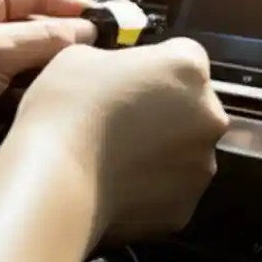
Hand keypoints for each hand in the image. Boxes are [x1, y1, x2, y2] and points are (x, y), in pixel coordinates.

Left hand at [0, 0, 95, 134]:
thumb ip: (50, 37)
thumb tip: (91, 30)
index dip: (73, 4)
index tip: (108, 23)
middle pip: (36, 25)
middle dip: (65, 43)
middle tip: (102, 59)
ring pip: (29, 60)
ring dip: (48, 72)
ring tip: (80, 84)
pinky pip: (16, 87)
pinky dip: (31, 95)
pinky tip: (51, 105)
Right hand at [13, 38, 229, 241]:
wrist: (54, 177)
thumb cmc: (66, 109)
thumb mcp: (82, 55)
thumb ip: (118, 60)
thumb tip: (120, 75)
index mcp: (187, 68)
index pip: (186, 57)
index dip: (157, 67)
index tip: (132, 80)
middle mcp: (207, 114)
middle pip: (194, 106)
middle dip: (167, 111)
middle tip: (123, 120)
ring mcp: (202, 164)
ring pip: (187, 150)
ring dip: (162, 150)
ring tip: (117, 155)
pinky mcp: (186, 206)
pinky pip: (173, 189)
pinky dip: (153, 187)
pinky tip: (118, 183)